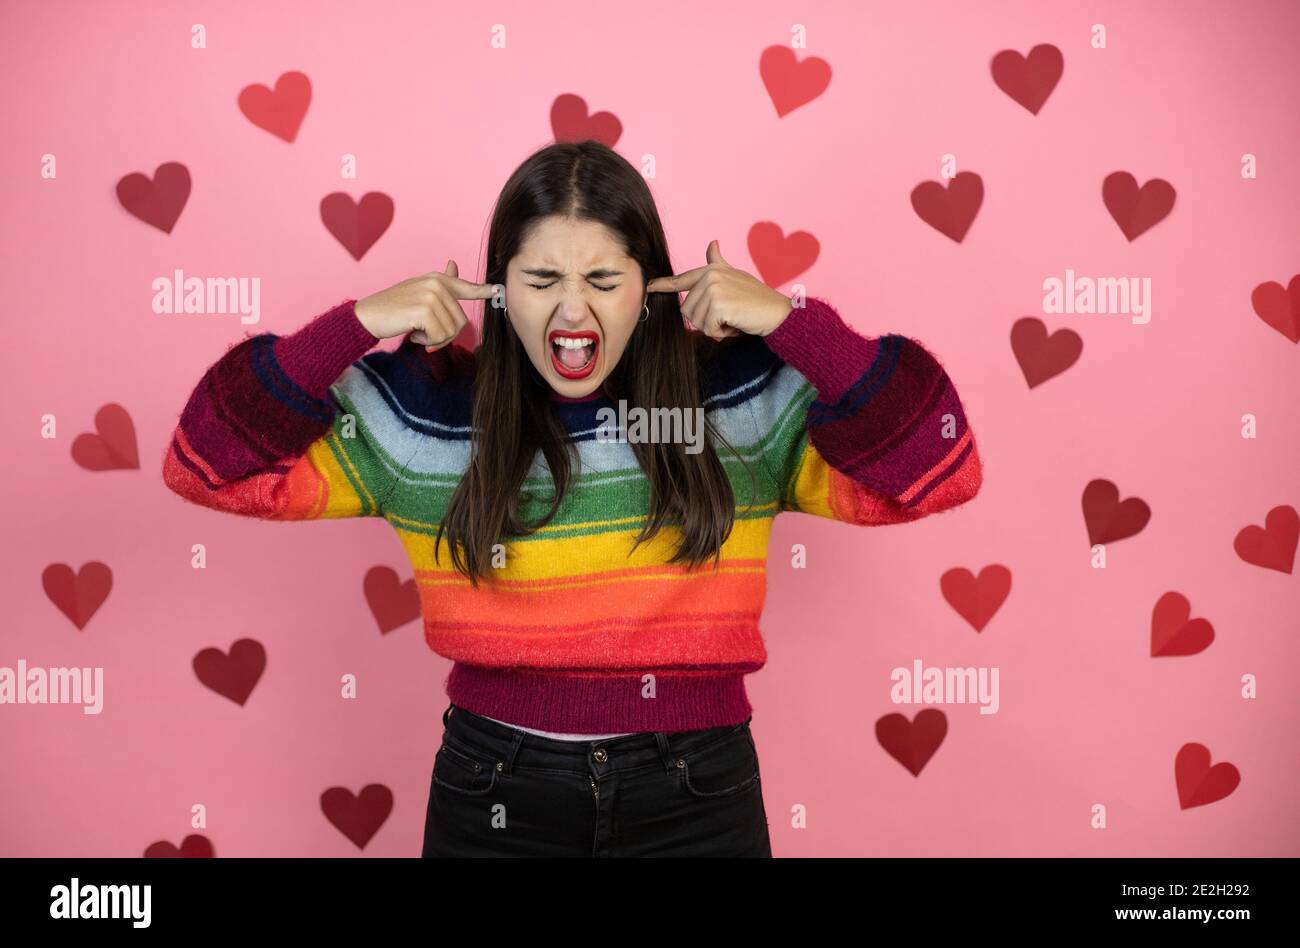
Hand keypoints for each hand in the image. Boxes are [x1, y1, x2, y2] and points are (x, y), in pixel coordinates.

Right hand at [354, 260, 498, 351]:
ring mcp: (431, 296)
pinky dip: (426, 342)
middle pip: (461, 322)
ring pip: (451, 332)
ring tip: (416, 330)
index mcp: (438, 279)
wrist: (368, 315)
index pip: (466, 286)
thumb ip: (439, 283)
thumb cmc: (394, 308)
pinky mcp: (424, 311)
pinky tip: (412, 333)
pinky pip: (439, 337)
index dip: (484, 291)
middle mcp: (437, 284)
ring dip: (434, 339)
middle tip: (425, 334)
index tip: (498, 290)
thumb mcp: (418, 291)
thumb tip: (453, 264)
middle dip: (445, 335)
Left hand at [645, 239, 793, 340]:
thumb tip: (712, 243)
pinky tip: (735, 325)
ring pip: (695, 321)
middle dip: (705, 320)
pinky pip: (707, 329)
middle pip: (687, 310)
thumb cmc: (756, 299)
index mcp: (712, 270)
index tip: (649, 287)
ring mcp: (714, 289)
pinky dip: (721, 333)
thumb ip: (718, 264)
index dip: (663, 285)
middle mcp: (710, 276)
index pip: (682, 279)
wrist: (777, 312)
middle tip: (727, 316)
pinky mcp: (719, 305)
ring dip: (713, 327)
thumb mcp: (735, 276)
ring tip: (732, 319)